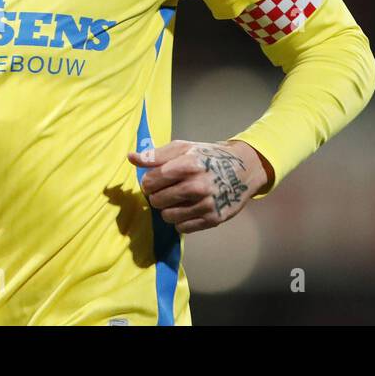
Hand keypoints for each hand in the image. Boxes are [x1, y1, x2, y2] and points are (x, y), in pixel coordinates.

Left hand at [127, 139, 271, 232]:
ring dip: (167, 209)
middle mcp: (198, 185)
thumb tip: (131, 158)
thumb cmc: (209, 156)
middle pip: (157, 200)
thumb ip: (156, 154)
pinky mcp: (213, 219)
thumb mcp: (184, 148)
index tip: (154, 181)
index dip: (148, 181)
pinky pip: (182, 227)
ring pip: (167, 216)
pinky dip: (180, 220)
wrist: (243, 169)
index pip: (152, 180)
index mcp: (189, 164)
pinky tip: (188, 209)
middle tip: (166, 190)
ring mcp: (206, 204)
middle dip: (157, 196)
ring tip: (176, 200)